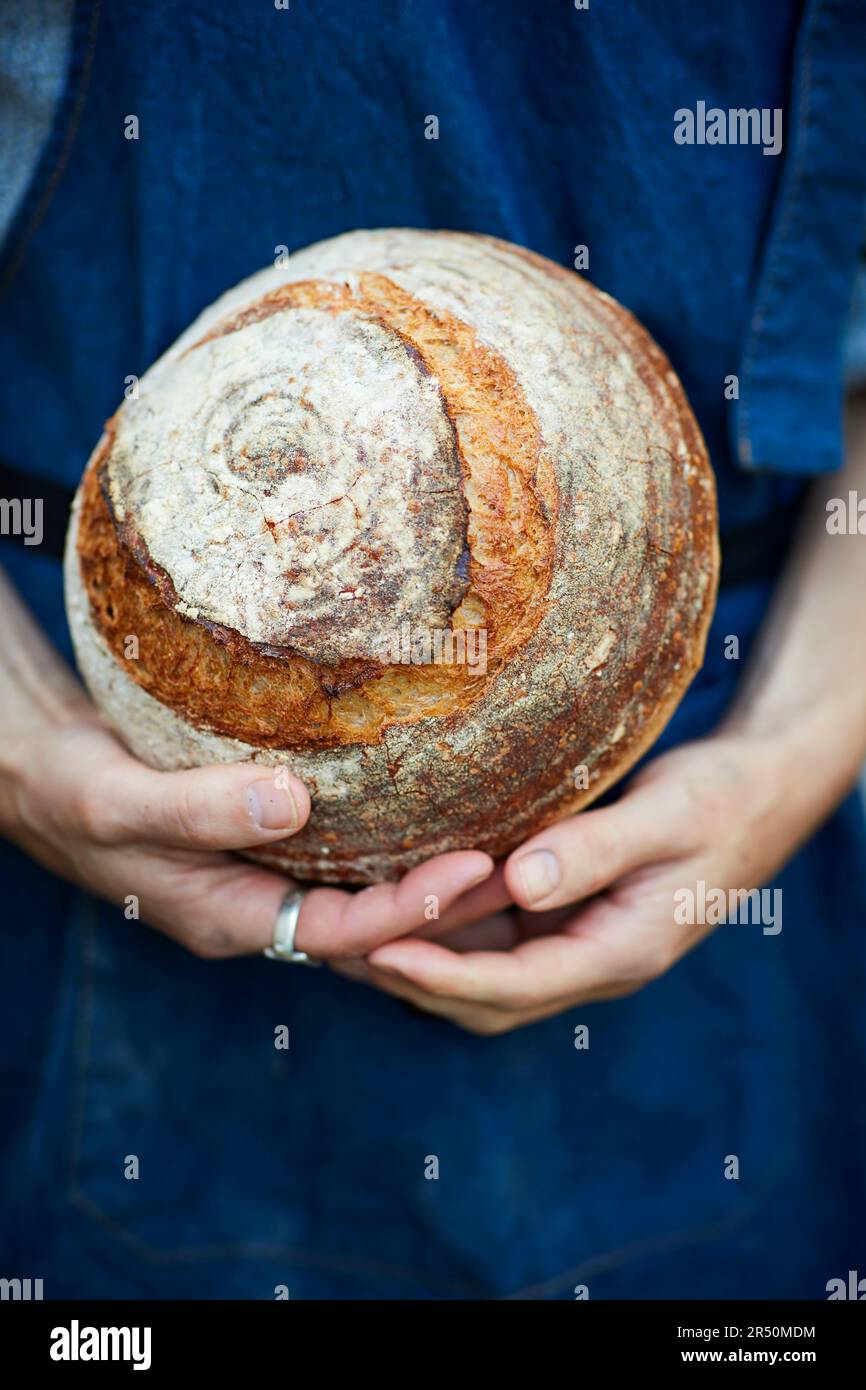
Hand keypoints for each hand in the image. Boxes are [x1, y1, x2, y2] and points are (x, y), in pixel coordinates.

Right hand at [1, 713, 492, 959]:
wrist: (50, 779)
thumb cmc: (74, 793)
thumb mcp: (123, 802)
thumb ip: (200, 806)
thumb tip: (292, 802)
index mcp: (232, 919)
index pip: (342, 931)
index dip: (412, 907)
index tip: (478, 866)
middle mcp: (262, 912)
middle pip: (376, 931)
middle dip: (450, 912)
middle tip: (531, 870)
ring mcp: (270, 885)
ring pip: (370, 903)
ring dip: (438, 889)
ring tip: (519, 853)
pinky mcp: (274, 851)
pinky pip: (351, 866)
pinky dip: (400, 852)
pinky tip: (449, 815)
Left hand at [330, 729, 819, 1032]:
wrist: (760, 792)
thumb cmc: (721, 799)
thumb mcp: (666, 816)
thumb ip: (596, 849)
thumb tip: (522, 882)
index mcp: (621, 951)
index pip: (515, 984)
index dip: (442, 974)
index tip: (377, 950)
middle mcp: (596, 959)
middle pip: (489, 999)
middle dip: (416, 981)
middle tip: (341, 948)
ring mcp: (583, 941)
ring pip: (489, 973)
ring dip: (426, 959)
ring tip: (354, 928)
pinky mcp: (572, 915)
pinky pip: (501, 937)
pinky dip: (453, 927)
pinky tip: (410, 895)